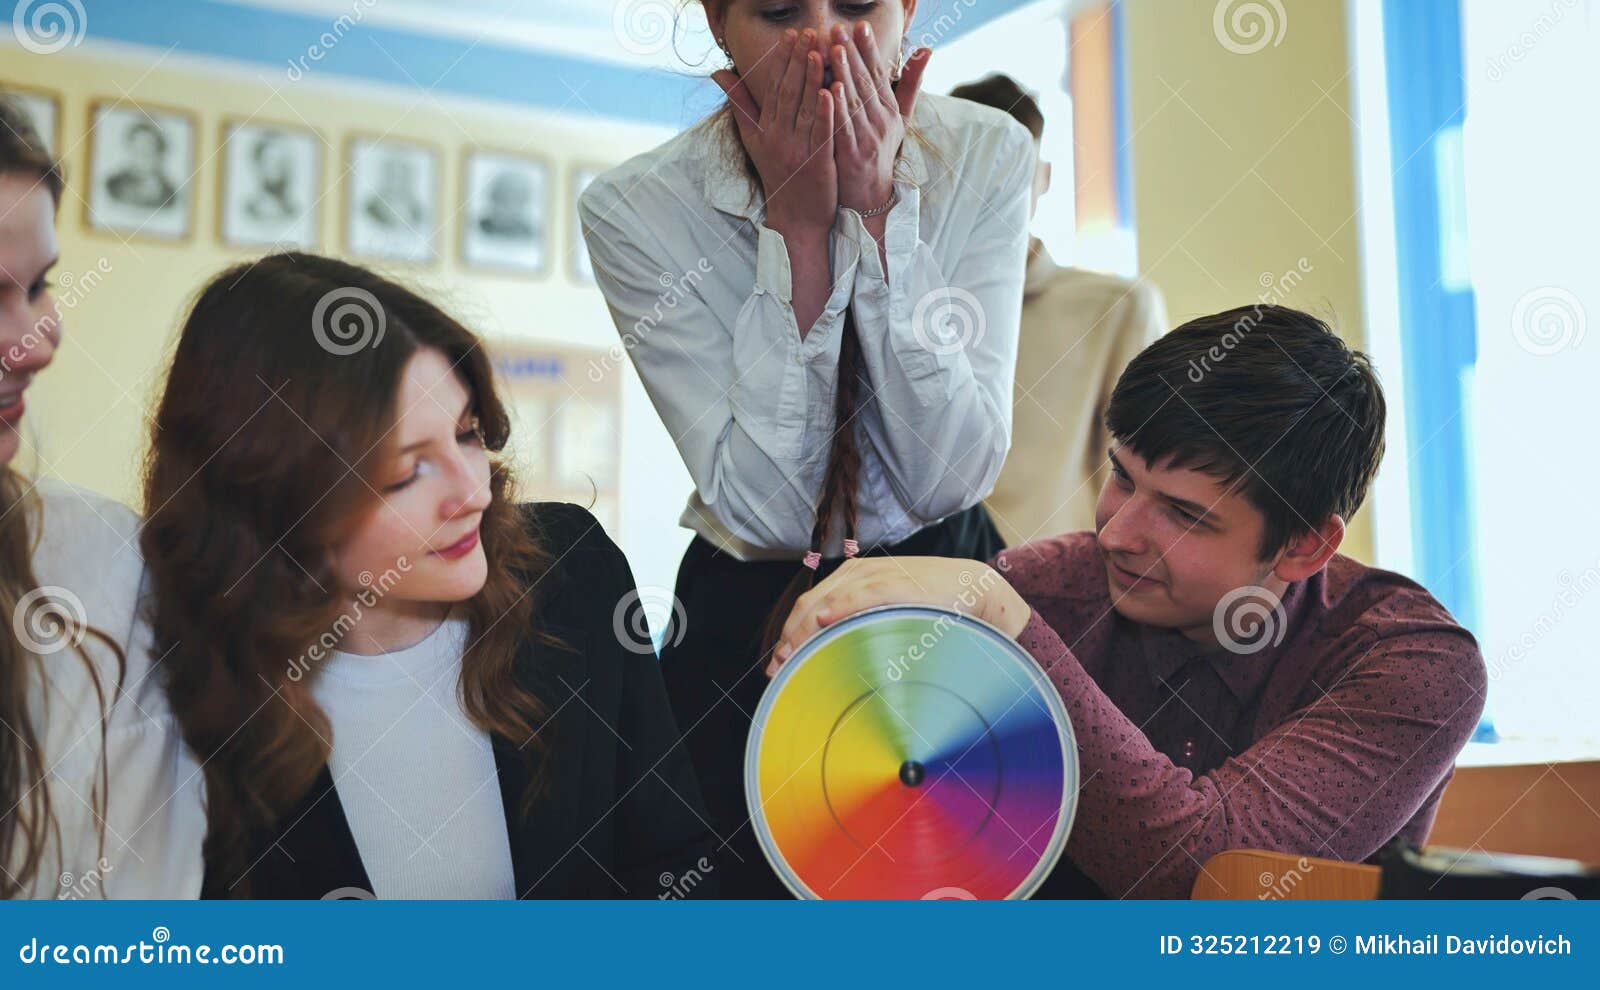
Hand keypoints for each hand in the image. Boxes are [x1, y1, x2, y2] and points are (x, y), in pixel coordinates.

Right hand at [713, 29, 836, 235]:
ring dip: (812, 79)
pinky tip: (830, 91)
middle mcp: (779, 137)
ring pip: (805, 109)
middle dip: (798, 61)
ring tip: (819, 52)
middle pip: (789, 93)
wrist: (795, 217)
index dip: (783, 60)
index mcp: (766, 129)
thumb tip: (718, 73)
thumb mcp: (754, 139)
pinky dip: (825, 112)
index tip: (790, 35)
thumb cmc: (778, 174)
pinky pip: (821, 133)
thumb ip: (740, 105)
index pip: (774, 88)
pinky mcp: (817, 163)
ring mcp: (798, 150)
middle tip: (807, 33)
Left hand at [767, 556, 1030, 675]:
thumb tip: (832, 657)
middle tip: (780, 669)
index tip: (778, 664)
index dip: (789, 635)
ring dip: (805, 633)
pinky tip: (824, 622)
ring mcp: (876, 576)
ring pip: (826, 603)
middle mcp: (858, 574)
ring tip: (792, 659)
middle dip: (790, 639)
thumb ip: (860, 623)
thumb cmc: (931, 605)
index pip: (808, 606)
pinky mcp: (896, 583)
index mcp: (852, 578)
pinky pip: (859, 596)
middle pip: (809, 606)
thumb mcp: (888, 611)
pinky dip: (839, 608)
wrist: (973, 589)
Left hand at [827, 22, 930, 212]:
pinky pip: (845, 128)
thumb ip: (910, 83)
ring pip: (855, 101)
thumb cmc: (880, 152)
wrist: (870, 197)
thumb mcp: (900, 118)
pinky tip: (829, 90)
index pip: (879, 73)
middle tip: (839, 28)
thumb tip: (927, 49)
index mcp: (889, 109)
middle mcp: (882, 121)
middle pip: (865, 82)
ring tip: (833, 49)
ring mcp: (869, 139)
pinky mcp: (854, 155)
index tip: (860, 26)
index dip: (869, 48)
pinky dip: (838, 109)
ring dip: (844, 73)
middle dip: (852, 53)